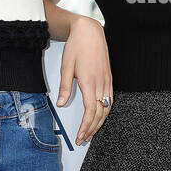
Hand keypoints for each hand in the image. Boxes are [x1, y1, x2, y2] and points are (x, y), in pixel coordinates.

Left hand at [58, 15, 111, 145]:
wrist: (90, 31)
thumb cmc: (78, 46)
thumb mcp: (66, 66)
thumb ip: (65, 87)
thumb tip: (61, 104)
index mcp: (90, 82)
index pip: (91, 111)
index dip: (86, 126)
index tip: (80, 136)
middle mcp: (101, 83)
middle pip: (101, 113)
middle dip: (93, 129)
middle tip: (83, 139)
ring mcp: (107, 81)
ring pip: (107, 108)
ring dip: (100, 122)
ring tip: (91, 132)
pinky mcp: (109, 79)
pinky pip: (110, 100)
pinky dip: (105, 112)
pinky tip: (99, 117)